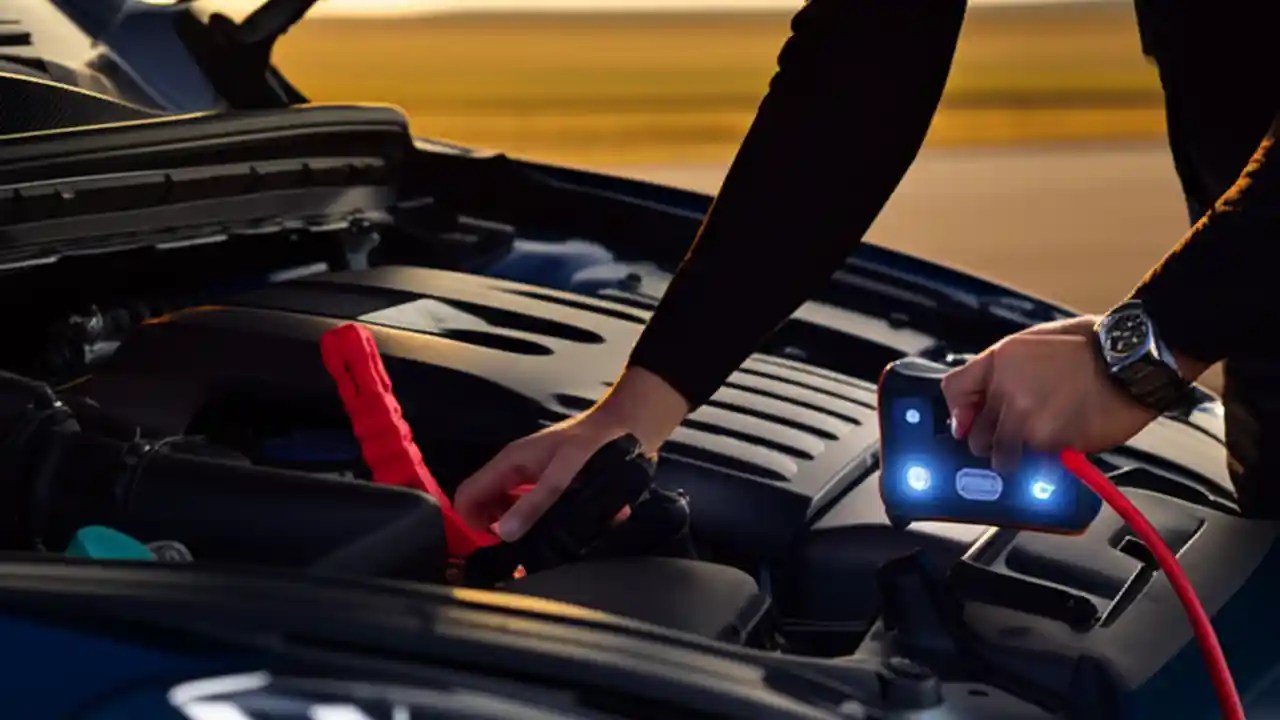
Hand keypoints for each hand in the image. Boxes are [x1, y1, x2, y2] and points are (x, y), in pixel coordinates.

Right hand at [454, 367, 689, 541]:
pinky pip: (537, 509)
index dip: (468, 522)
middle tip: (518, 552)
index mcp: (510, 462)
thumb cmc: (594, 446)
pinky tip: (569, 530)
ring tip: (543, 545)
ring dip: (523, 529)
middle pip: (486, 506)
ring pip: (511, 510)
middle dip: (497, 530)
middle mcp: (516, 470)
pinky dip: (546, 522)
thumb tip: (502, 534)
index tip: (489, 548)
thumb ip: (534, 503)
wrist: (630, 427)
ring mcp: (534, 478)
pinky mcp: (552, 486)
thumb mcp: (563, 475)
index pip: (467, 494)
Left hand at [940, 315, 1205, 474]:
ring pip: (1001, 457)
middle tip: (1011, 436)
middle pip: (973, 436)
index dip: (958, 411)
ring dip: (1014, 456)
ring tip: (1035, 444)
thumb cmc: (1088, 348)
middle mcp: (1007, 392)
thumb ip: (996, 373)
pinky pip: (1035, 463)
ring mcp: (1028, 422)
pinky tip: (1059, 441)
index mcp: (999, 363)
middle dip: (989, 440)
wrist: (1131, 360)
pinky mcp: (1053, 444)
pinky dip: (1044, 460)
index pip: (952, 391)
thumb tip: (971, 406)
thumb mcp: (1029, 344)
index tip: (965, 422)